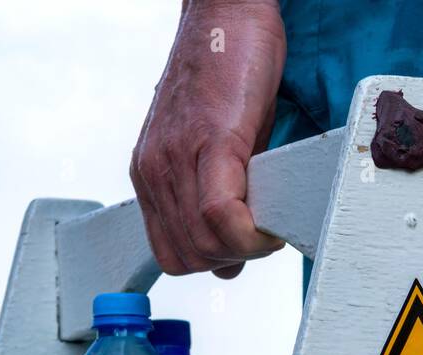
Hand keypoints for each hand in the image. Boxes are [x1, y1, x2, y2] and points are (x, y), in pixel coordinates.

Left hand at [130, 0, 286, 278]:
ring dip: (246, 248)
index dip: (212, 262)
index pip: (170, 254)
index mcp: (152, 173)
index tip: (246, 248)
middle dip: (232, 259)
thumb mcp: (215, 146)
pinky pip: (219, 214)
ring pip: (204, 244)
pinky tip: (270, 221)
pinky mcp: (210, 140)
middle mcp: (155, 169)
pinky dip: (250, 233)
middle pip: (187, 257)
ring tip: (270, 224)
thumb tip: (229, 259)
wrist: (226, 9)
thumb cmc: (227, 70)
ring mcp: (177, 156)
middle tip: (264, 236)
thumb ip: (215, 199)